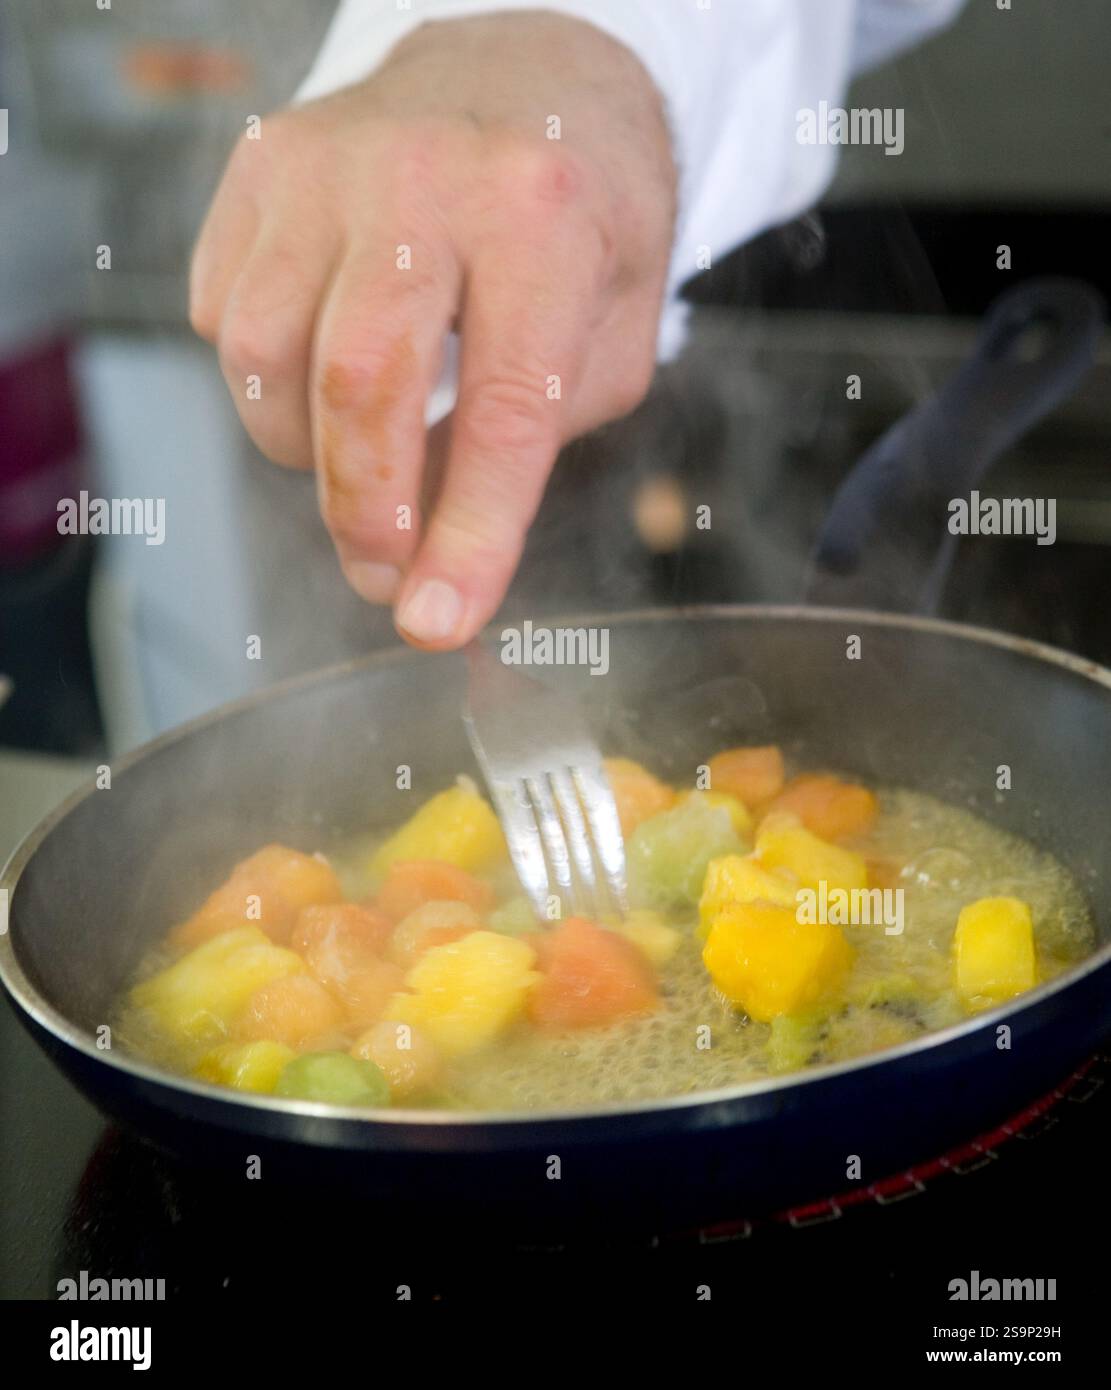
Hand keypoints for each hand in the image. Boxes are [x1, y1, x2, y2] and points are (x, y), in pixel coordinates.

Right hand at [190, 11, 675, 648]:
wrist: (529, 76)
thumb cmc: (581, 222)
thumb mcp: (608, 335)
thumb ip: (529, 445)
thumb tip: (430, 554)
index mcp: (542, 216)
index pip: (505, 411)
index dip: (470, 536)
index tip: (437, 621)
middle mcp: (424, 176)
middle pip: (358, 386)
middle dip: (365, 512)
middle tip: (386, 573)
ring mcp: (327, 164)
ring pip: (265, 360)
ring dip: (307, 449)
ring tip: (364, 450)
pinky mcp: (260, 167)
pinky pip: (222, 317)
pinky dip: (266, 382)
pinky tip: (324, 368)